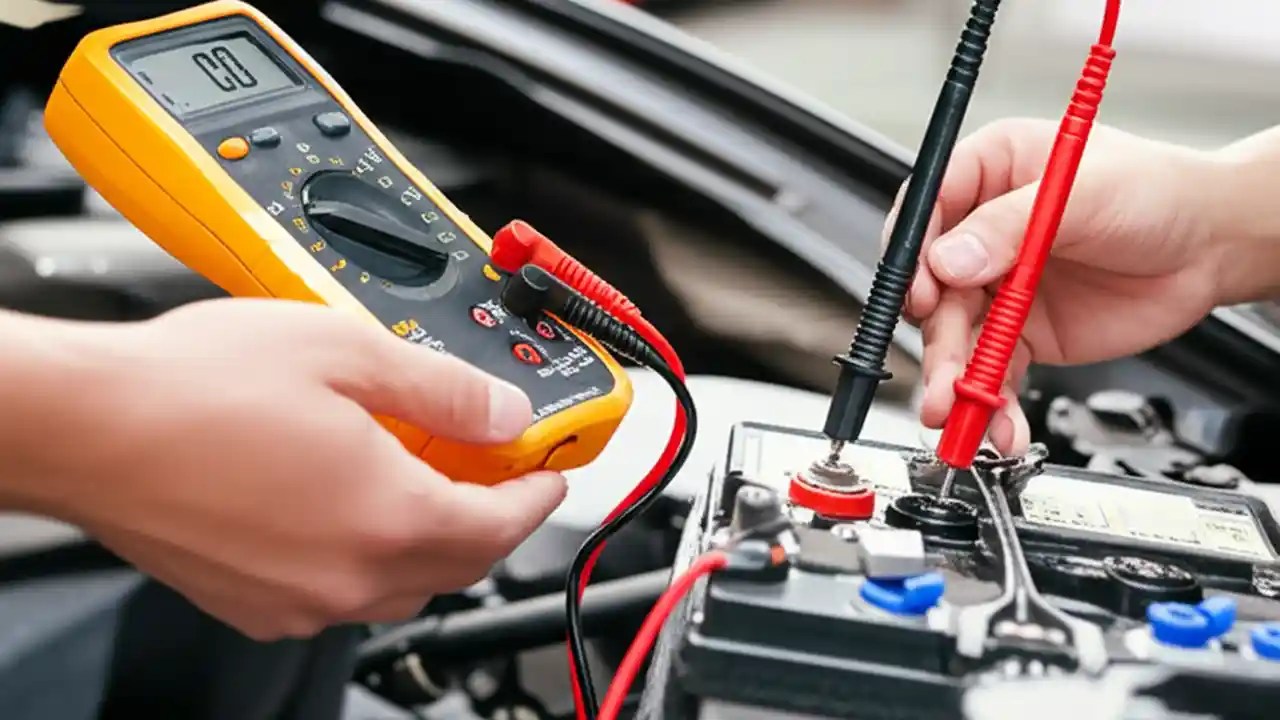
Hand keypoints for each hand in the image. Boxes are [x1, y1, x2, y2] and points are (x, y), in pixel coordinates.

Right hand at [16, 298, 564, 640]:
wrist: (89, 429)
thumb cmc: (195, 390)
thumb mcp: (348, 353)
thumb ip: (443, 390)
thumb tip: (502, 412)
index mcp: (388, 517)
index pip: (503, 526)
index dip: (538, 497)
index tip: (550, 475)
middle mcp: (349, 575)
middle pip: (460, 563)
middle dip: (492, 520)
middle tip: (498, 474)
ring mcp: (298, 599)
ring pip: (402, 583)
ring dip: (431, 538)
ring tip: (423, 480)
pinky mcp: (253, 602)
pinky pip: (341, 591)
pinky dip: (369, 554)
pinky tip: (348, 505)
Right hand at [899, 119, 1230, 454]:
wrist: (1212, 248)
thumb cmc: (1156, 192)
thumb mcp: (1084, 193)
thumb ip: (1009, 227)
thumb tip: (949, 261)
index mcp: (987, 175)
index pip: (927, 211)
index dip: (916, 255)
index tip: (925, 294)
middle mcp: (981, 234)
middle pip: (934, 289)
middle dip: (938, 339)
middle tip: (944, 376)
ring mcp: (999, 287)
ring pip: (957, 338)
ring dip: (955, 381)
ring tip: (959, 413)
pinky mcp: (1021, 333)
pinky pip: (992, 372)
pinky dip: (992, 404)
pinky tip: (998, 424)